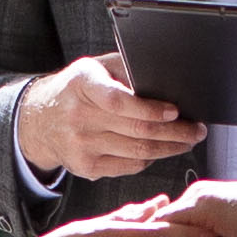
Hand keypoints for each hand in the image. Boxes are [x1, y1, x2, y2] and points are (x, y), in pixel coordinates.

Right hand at [15, 52, 203, 181]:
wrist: (39, 120)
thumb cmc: (76, 90)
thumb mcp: (95, 68)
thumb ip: (125, 69)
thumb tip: (164, 77)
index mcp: (83, 84)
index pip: (119, 100)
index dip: (150, 108)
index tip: (176, 111)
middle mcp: (79, 116)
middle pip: (137, 130)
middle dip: (176, 132)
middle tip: (197, 129)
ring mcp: (81, 145)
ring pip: (138, 152)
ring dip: (169, 148)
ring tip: (187, 141)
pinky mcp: (85, 167)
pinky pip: (128, 166)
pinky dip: (149, 159)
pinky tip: (160, 150)